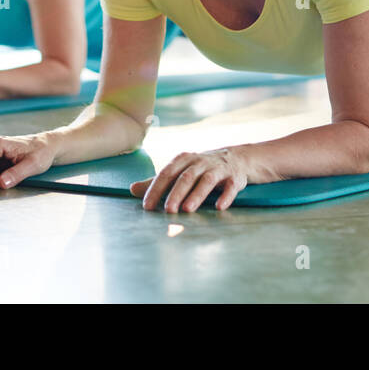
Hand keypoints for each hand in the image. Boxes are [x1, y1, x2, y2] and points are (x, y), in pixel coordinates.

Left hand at [131, 148, 249, 211]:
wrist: (236, 159)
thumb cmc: (201, 168)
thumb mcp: (179, 171)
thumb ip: (158, 181)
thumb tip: (132, 189)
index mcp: (183, 160)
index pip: (166, 173)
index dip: (156, 189)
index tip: (147, 206)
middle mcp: (200, 162)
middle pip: (185, 177)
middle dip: (176, 194)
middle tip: (168, 210)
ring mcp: (217, 169)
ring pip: (206, 181)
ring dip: (196, 195)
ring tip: (188, 210)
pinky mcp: (233, 178)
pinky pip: (230, 187)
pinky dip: (225, 196)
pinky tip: (219, 207)